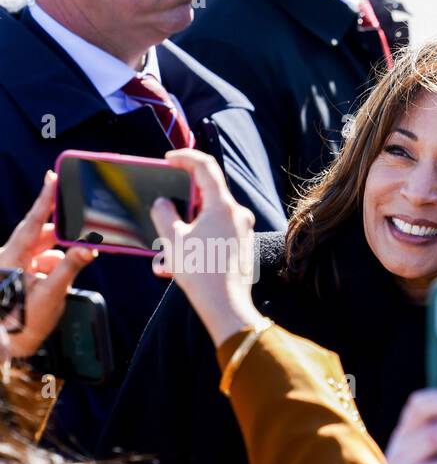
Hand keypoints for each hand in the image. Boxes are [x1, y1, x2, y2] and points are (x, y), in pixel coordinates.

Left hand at [0, 171, 96, 358]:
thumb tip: (89, 249)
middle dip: (63, 240)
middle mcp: (12, 256)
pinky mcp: (20, 276)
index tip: (52, 177)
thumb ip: (71, 267)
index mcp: (13, 255)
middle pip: (42, 235)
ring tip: (61, 280)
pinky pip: (42, 264)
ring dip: (59, 260)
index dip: (45, 199)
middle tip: (80, 242)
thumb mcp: (52, 292)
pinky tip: (57, 285)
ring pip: (44, 251)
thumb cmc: (23, 319)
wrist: (7, 342)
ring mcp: (15, 266)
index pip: (34, 221)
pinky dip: (54, 270)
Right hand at [149, 149, 259, 346]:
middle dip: (183, 202)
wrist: (227, 306)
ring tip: (168, 249)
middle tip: (164, 209)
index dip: (184, 157)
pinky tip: (183, 260)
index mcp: (223, 206)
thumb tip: (164, 203)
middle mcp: (239, 214)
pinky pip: (218, 234)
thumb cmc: (200, 272)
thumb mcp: (172, 239)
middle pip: (207, 194)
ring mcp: (244, 231)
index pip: (205, 166)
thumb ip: (164, 213)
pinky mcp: (244, 246)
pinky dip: (199, 240)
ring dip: (188, 227)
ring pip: (210, 217)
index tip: (169, 159)